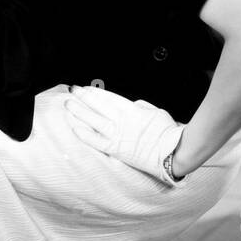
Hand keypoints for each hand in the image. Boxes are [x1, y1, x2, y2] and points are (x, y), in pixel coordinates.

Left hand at [64, 85, 185, 182]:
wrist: (172, 153)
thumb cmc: (167, 132)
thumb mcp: (155, 112)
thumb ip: (141, 107)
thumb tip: (132, 105)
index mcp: (132, 110)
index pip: (109, 98)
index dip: (95, 92)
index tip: (85, 88)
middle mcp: (122, 121)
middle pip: (99, 106)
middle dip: (84, 97)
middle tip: (72, 90)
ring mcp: (117, 136)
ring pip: (94, 121)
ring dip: (80, 112)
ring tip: (68, 105)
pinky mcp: (116, 150)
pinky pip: (96, 142)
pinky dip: (85, 135)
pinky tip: (75, 128)